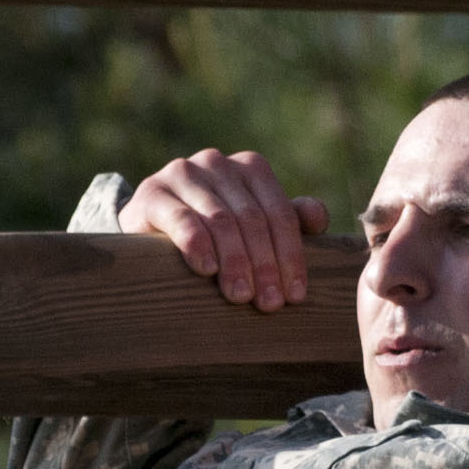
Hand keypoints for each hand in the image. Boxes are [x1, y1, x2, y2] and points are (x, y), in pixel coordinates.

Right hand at [129, 146, 331, 311]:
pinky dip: (196, 244)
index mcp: (251, 167)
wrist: (149, 227)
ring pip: (220, 220)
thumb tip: (319, 218)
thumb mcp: (252, 226)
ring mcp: (184, 173)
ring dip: (235, 261)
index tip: (294, 295)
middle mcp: (218, 163)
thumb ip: (287, 221)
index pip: (279, 213)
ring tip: (241, 296)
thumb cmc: (212, 231)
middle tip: (269, 304)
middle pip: (252, 218)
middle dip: (264, 265)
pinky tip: (206, 269)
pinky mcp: (153, 192)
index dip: (291, 255)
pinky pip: (182, 218)